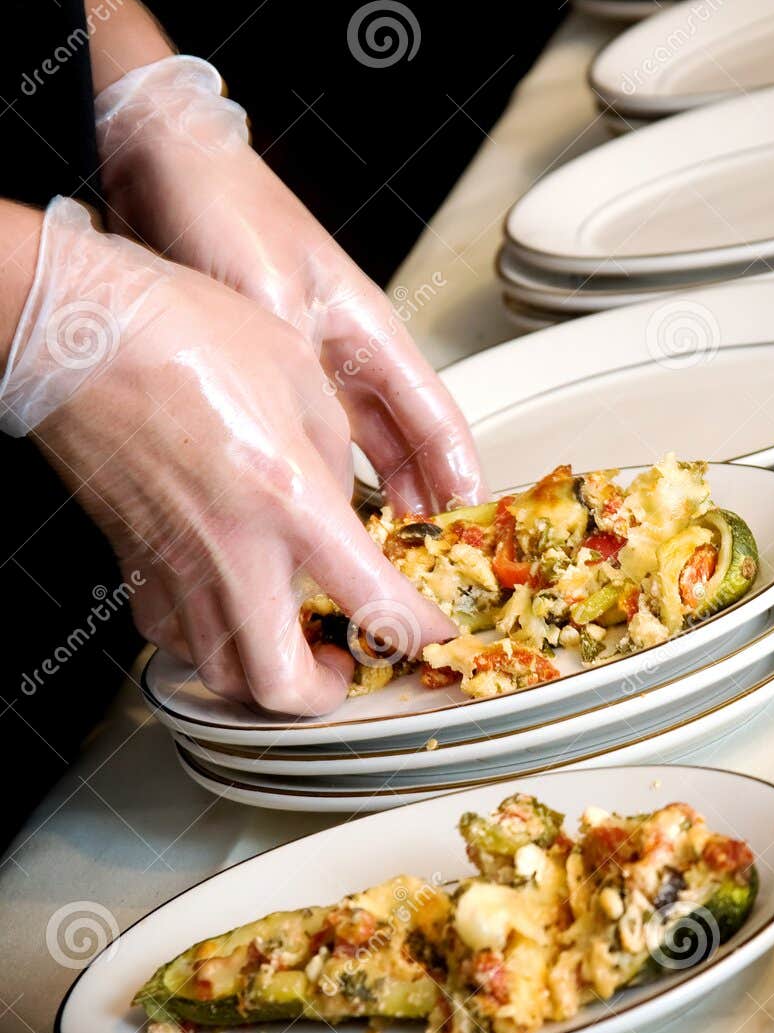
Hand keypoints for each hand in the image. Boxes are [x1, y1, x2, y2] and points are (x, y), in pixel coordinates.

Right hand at [3, 199, 453, 714]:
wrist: (82, 336)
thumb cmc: (183, 336)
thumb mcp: (302, 380)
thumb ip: (337, 458)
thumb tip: (347, 505)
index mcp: (289, 500)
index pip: (374, 603)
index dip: (418, 634)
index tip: (432, 635)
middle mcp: (231, 549)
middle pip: (278, 685)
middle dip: (323, 695)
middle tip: (344, 666)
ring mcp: (175, 564)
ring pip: (219, 672)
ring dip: (266, 676)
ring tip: (294, 644)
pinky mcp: (134, 561)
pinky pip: (173, 635)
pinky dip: (209, 644)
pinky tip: (229, 611)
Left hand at [95, 56, 485, 516]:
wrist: (162, 162)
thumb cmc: (223, 207)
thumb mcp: (267, 299)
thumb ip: (292, 377)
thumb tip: (313, 458)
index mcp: (367, 326)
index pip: (434, 413)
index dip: (458, 469)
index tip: (474, 514)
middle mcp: (342, 345)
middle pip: (401, 435)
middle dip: (420, 492)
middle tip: (425, 548)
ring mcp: (303, 355)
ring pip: (354, 438)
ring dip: (367, 487)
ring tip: (370, 538)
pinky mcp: (259, 361)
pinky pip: (302, 433)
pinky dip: (313, 469)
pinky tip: (303, 498)